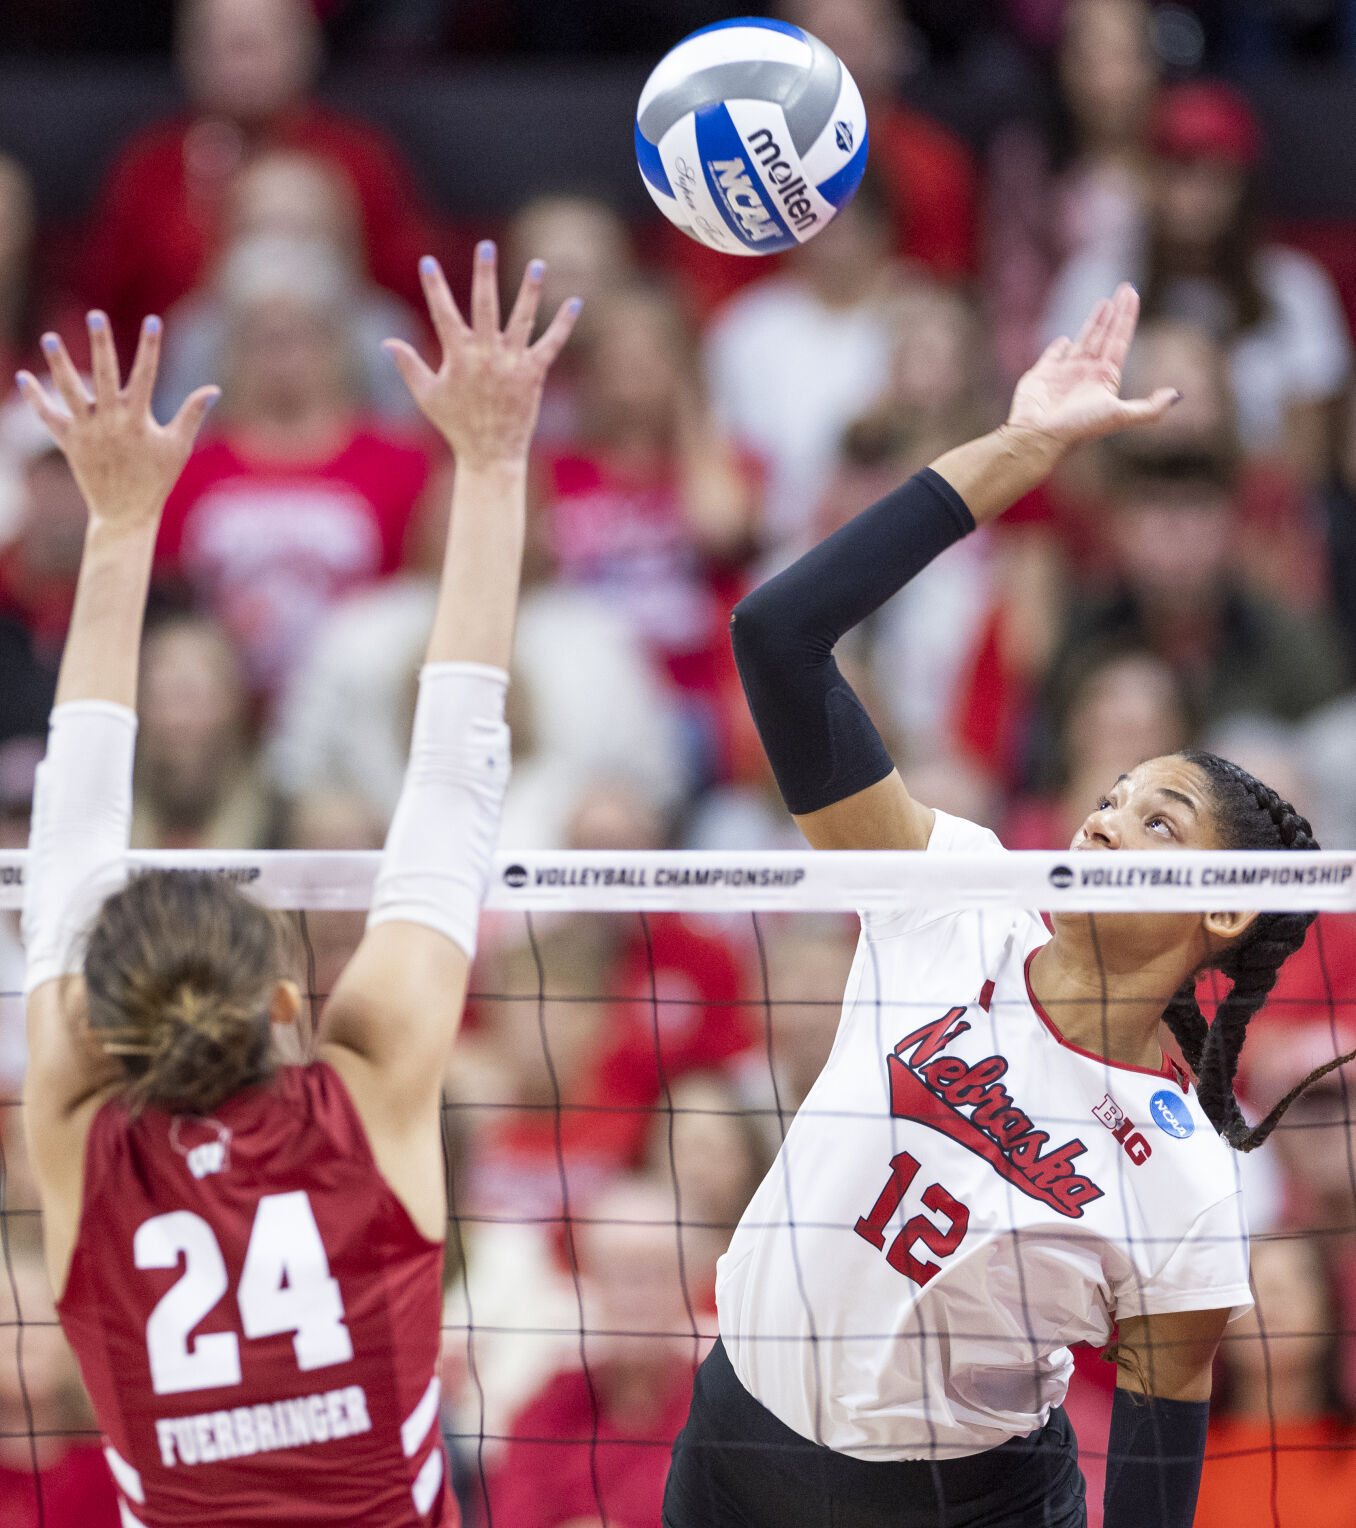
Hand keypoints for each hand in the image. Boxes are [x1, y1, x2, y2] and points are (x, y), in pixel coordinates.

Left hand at [17, 313, 218, 531]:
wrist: (125, 514)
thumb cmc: (156, 480)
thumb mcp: (177, 447)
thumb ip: (192, 415)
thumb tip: (213, 389)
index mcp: (138, 420)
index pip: (147, 375)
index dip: (151, 347)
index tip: (153, 320)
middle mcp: (111, 422)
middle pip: (105, 375)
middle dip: (101, 344)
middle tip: (95, 315)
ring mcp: (87, 431)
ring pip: (70, 391)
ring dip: (59, 364)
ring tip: (49, 337)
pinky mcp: (69, 443)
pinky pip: (48, 417)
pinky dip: (34, 399)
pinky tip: (22, 377)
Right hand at [386, 244, 578, 468]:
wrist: (490, 455)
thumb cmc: (456, 425)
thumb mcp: (427, 395)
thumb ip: (408, 366)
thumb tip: (386, 342)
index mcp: (458, 357)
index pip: (443, 314)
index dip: (434, 288)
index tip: (428, 262)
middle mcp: (486, 356)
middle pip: (485, 307)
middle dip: (484, 275)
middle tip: (486, 245)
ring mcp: (512, 364)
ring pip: (522, 320)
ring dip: (530, 291)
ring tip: (537, 264)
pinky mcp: (533, 375)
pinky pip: (551, 344)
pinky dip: (563, 324)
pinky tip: (574, 302)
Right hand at [1004, 284, 1178, 455]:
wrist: (1039, 436)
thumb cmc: (1078, 427)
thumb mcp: (1119, 415)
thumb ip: (1150, 409)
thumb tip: (1177, 394)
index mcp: (1104, 377)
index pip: (1119, 339)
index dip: (1127, 317)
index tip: (1133, 295)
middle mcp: (1087, 373)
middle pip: (1104, 335)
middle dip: (1115, 312)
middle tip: (1125, 288)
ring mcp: (1064, 373)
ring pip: (1083, 340)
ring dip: (1094, 321)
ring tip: (1105, 302)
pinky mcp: (1041, 375)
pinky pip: (1053, 356)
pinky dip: (1059, 348)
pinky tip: (1065, 340)